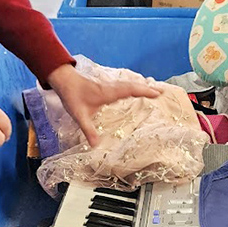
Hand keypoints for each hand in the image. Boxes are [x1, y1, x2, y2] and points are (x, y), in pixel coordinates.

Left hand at [46, 63, 160, 146]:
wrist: (64, 81)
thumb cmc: (72, 97)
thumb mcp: (79, 116)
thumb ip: (88, 130)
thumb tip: (96, 146)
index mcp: (107, 93)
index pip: (129, 90)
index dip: (143, 91)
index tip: (156, 94)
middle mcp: (111, 87)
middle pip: (133, 86)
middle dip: (148, 88)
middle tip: (162, 92)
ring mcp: (110, 85)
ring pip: (129, 84)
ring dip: (142, 86)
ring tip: (155, 90)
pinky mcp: (107, 86)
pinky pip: (125, 85)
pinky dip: (134, 87)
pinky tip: (138, 89)